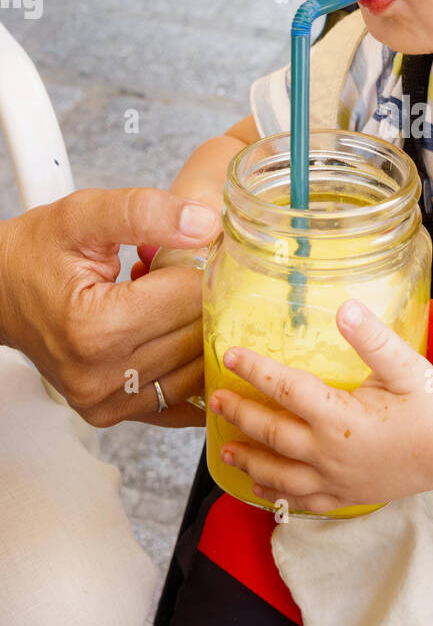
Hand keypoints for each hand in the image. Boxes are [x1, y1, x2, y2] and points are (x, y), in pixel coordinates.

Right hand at [0, 187, 220, 426]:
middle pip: (196, 334)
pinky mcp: (112, 413)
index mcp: (95, 327)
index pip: (189, 298)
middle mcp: (100, 374)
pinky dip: (186, 367)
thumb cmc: (35, 254)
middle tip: (173, 275)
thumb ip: (145, 212)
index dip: (197, 267)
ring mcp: (106, 401)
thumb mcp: (83, 215)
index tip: (183, 252)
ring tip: (162, 303)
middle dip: (198, 298)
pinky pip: (178, 398)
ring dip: (194, 331)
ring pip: (195, 367)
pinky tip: (172, 336)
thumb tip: (204, 224)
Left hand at [209, 298, 432, 511]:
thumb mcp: (405, 366)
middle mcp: (332, 453)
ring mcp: (337, 480)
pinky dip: (277, 497)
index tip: (230, 356)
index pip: (288, 390)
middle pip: (273, 435)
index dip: (256, 371)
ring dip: (250, 463)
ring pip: (280, 475)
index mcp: (342, 417)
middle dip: (241, 416)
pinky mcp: (347, 496)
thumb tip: (345, 309)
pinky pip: (303, 502)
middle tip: (215, 401)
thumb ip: (373, 339)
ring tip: (225, 452)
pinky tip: (261, 490)